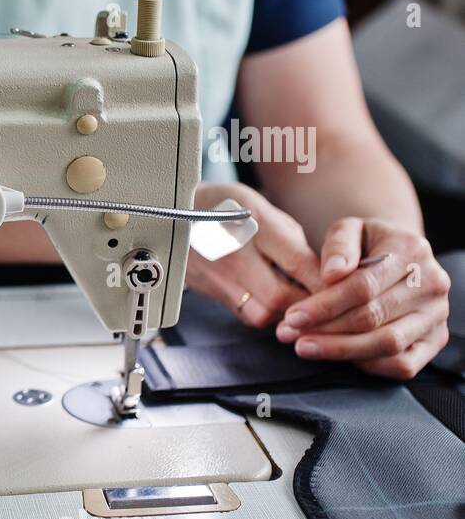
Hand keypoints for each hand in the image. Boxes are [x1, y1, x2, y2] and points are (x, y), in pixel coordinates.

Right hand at [184, 182, 322, 328]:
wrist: (172, 209)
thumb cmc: (224, 204)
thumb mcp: (261, 206)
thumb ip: (290, 239)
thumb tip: (322, 270)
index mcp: (253, 224)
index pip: (298, 263)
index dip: (326, 282)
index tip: (346, 289)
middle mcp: (233, 254)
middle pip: (280, 296)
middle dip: (310, 305)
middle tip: (331, 306)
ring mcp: (217, 275)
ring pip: (262, 313)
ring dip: (287, 314)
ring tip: (305, 307)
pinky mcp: (209, 290)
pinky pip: (244, 313)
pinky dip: (266, 314)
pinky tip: (277, 305)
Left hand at [274, 218, 450, 378]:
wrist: (399, 257)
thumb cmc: (368, 245)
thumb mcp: (350, 230)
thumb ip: (339, 244)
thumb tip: (332, 273)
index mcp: (412, 252)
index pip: (364, 286)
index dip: (324, 305)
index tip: (292, 316)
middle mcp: (432, 285)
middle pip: (372, 317)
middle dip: (325, 329)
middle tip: (288, 334)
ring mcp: (436, 315)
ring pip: (387, 343)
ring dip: (340, 350)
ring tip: (304, 347)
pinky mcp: (435, 340)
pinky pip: (403, 364)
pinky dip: (368, 366)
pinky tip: (338, 357)